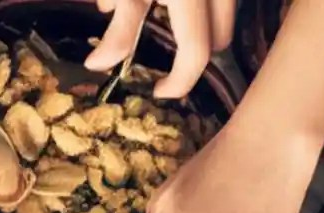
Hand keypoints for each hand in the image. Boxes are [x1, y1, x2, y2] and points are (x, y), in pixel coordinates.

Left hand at [85, 0, 235, 97]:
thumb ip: (119, 28)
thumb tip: (98, 64)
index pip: (196, 54)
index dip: (179, 81)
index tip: (158, 91)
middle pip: (219, 40)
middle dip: (195, 53)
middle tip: (166, 53)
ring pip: (225, 19)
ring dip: (203, 28)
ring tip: (170, 19)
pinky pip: (224, 0)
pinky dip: (205, 6)